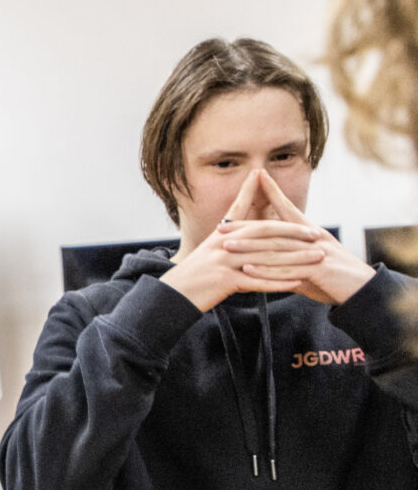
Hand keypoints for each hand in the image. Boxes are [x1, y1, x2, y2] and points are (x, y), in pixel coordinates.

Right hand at [161, 168, 323, 311]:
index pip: (249, 214)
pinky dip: (279, 283)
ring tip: (317, 258)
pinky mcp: (225, 281)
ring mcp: (225, 261)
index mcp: (221, 234)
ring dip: (296, 259)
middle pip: (266, 233)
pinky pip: (258, 281)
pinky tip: (297, 284)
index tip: (282, 196)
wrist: (173, 294)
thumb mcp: (207, 251)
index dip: (268, 206)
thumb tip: (243, 232)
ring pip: (268, 257)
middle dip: (294, 233)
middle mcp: (224, 243)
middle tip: (317, 234)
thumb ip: (226, 239)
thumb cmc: (191, 275)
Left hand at [217, 169, 374, 305]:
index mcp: (311, 232)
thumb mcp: (309, 266)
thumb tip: (266, 263)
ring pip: (277, 249)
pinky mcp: (321, 270)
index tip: (255, 178)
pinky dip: (267, 271)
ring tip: (226, 247)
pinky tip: (248, 270)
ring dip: (250, 248)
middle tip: (220, 226)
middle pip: (274, 230)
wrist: (364, 291)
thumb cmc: (335, 278)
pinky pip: (289, 270)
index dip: (271, 193)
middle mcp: (313, 238)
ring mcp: (317, 253)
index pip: (287, 209)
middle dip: (245, 228)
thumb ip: (288, 262)